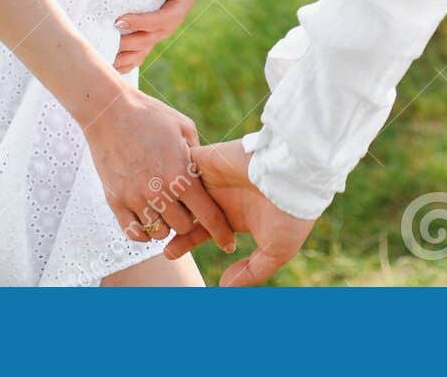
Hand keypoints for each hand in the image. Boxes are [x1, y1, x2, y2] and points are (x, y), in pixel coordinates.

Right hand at [81, 86, 236, 251]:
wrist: (109, 110)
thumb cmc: (150, 115)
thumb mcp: (184, 128)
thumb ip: (198, 155)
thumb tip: (207, 175)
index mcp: (180, 173)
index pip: (207, 215)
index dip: (221, 231)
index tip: (228, 243)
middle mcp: (159, 191)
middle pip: (183, 228)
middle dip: (189, 222)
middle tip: (187, 210)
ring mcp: (135, 198)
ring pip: (159, 233)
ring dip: (166, 226)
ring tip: (166, 212)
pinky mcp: (115, 200)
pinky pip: (133, 232)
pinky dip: (143, 232)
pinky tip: (148, 220)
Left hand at [113, 0, 208, 72]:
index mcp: (179, 9)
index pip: (160, 21)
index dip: (141, 23)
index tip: (120, 20)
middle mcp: (169, 24)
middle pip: (149, 39)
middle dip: (127, 43)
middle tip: (104, 40)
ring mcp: (160, 31)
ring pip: (143, 49)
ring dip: (125, 57)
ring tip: (104, 59)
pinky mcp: (150, 33)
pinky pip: (140, 52)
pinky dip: (126, 62)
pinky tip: (110, 66)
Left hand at [162, 139, 315, 285]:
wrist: (294, 175)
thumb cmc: (290, 214)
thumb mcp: (275, 251)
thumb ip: (251, 271)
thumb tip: (225, 287)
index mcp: (234, 214)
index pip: (201, 228)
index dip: (184, 240)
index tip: (170, 253)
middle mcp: (221, 196)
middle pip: (185, 211)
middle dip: (169, 226)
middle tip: (153, 236)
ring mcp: (213, 176)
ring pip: (179, 188)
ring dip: (166, 200)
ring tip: (152, 213)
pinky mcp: (208, 158)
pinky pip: (180, 162)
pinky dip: (168, 171)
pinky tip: (155, 181)